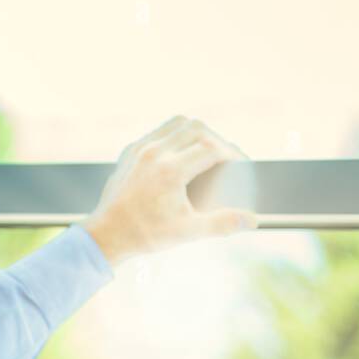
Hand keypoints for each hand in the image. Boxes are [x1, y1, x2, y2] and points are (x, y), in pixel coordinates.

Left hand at [82, 116, 256, 266]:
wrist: (106, 235)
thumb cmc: (145, 235)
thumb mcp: (187, 232)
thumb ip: (222, 224)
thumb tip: (253, 220)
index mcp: (170, 171)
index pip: (212, 148)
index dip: (232, 154)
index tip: (241, 165)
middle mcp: (155, 153)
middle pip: (198, 128)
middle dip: (217, 139)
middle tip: (226, 157)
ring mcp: (140, 149)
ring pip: (178, 123)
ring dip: (196, 132)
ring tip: (206, 151)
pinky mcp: (130, 150)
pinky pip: (159, 131)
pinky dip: (176, 135)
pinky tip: (182, 152)